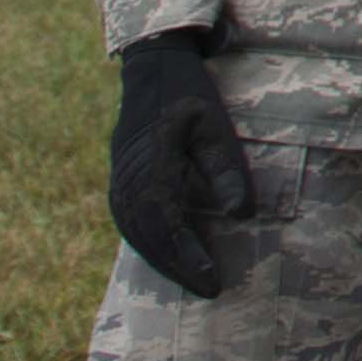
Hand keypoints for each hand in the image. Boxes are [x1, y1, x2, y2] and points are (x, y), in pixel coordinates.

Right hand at [107, 31, 249, 298]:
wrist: (151, 69)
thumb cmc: (190, 95)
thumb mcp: (215, 125)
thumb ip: (226, 170)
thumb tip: (242, 215)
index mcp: (151, 164)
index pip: (168, 222)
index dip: (188, 256)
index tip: (211, 281)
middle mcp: (129, 178)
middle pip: (149, 235)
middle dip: (177, 267)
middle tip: (208, 291)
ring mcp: (119, 180)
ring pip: (137, 232)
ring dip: (162, 260)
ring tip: (193, 282)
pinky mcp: (120, 181)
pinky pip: (131, 222)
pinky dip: (150, 245)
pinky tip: (170, 258)